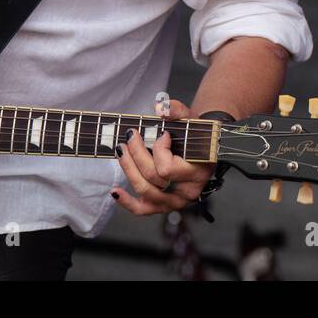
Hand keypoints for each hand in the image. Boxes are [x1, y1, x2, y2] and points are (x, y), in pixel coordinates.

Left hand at [111, 99, 216, 214]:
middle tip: (130, 136)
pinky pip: (143, 210)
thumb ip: (177, 110)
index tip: (163, 134)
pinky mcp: (163, 205)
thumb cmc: (196, 135)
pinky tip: (114, 191)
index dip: (160, 149)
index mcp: (198, 172)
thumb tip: (160, 108)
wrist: (202, 149)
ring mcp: (175, 201)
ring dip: (128, 169)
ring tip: (120, 150)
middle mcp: (188, 191)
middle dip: (136, 154)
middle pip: (153, 178)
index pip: (167, 168)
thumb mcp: (191, 119)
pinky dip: (127, 202)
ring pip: (145, 191)